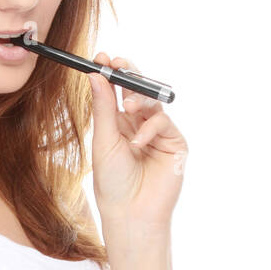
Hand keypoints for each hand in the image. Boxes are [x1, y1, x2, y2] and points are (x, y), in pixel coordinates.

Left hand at [88, 52, 187, 228]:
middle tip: (118, 62)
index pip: (116, 91)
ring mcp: (158, 133)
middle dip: (128, 74)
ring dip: (138, 98)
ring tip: (126, 107)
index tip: (101, 57)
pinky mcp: (175, 143)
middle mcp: (139, 125)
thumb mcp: (104, 140)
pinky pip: (164, 122)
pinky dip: (150, 128)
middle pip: (137, 90)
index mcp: (118, 123)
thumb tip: (96, 75)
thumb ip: (103, 108)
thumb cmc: (112, 182)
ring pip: (152, 102)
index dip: (112, 73)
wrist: (131, 212)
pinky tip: (138, 143)